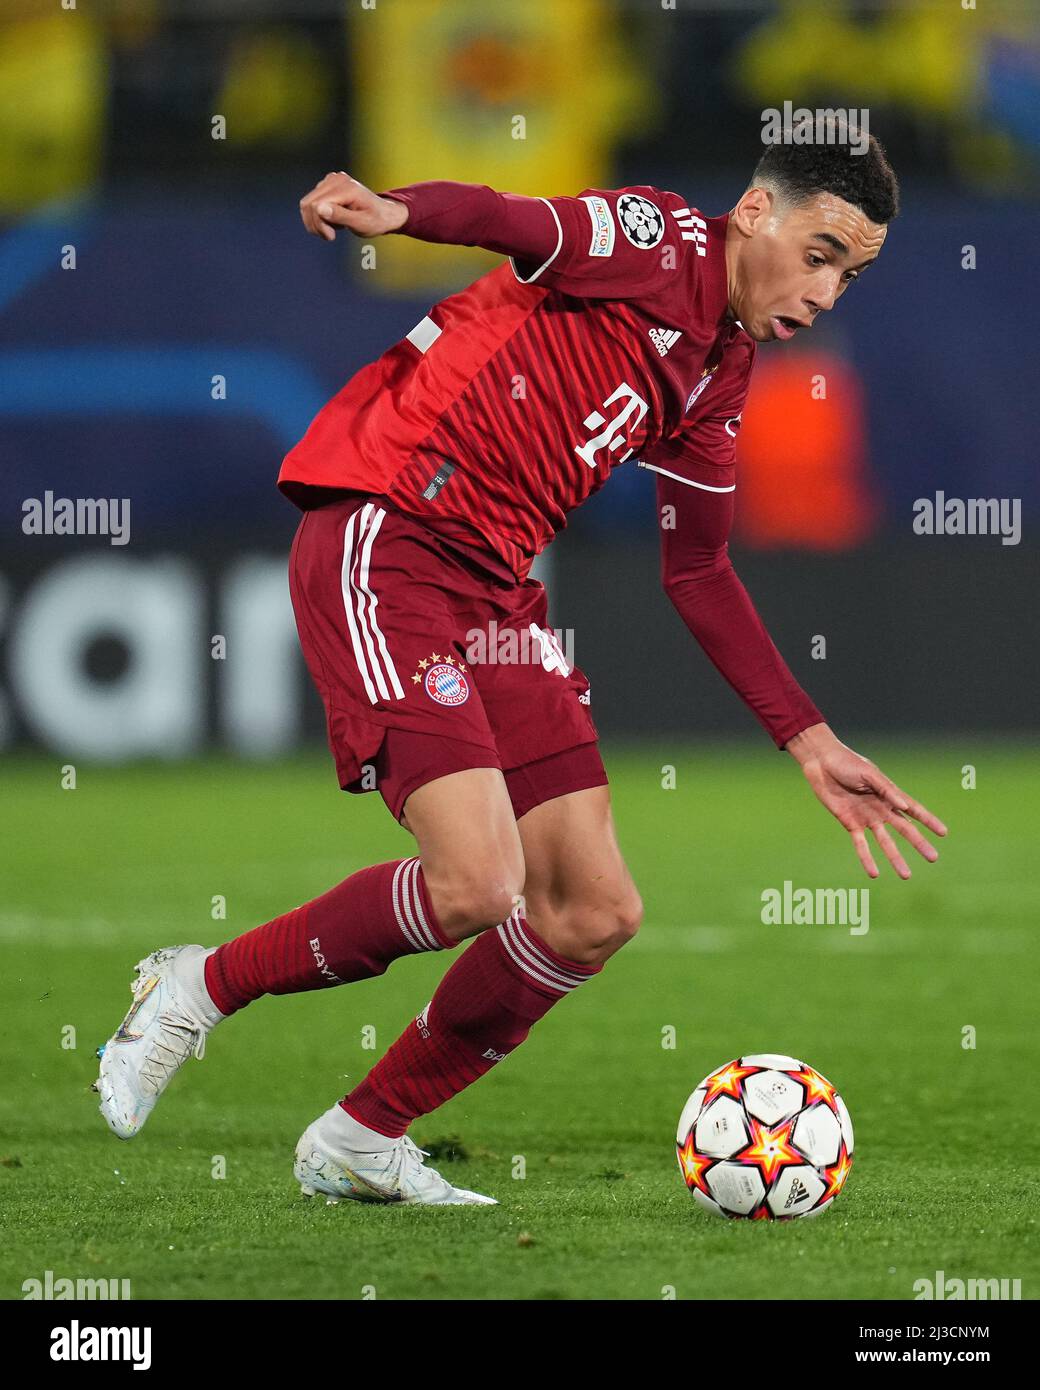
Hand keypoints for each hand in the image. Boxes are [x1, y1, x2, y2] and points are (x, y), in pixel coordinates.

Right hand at [299, 171, 407, 241]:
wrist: (384, 214)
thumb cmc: (375, 221)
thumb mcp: (360, 223)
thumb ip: (340, 215)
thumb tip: (319, 208)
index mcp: (345, 188)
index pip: (315, 205)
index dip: (318, 224)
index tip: (331, 236)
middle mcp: (336, 179)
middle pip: (308, 203)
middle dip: (316, 224)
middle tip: (330, 235)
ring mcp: (331, 179)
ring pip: (307, 203)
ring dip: (316, 221)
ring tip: (332, 229)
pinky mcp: (328, 184)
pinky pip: (312, 201)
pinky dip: (318, 215)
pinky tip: (332, 220)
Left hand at [787, 723, 946, 879]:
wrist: (821, 764)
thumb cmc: (847, 763)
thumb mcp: (868, 773)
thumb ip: (886, 790)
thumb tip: (903, 805)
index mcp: (889, 794)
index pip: (914, 810)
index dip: (929, 821)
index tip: (943, 833)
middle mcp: (881, 809)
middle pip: (904, 830)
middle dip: (919, 844)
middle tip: (933, 858)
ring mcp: (867, 818)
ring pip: (885, 842)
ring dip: (895, 858)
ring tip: (906, 875)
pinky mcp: (850, 824)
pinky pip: (860, 845)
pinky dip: (867, 859)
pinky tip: (874, 874)